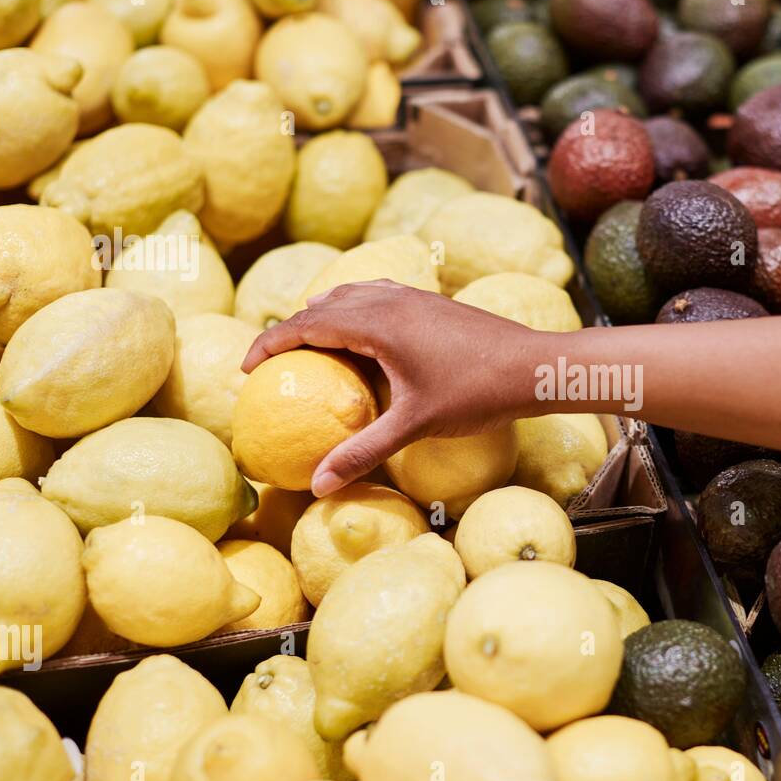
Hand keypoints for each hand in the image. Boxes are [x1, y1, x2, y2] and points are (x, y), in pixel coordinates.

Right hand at [241, 280, 547, 496]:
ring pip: (352, 295)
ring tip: (311, 348)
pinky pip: (378, 297)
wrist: (534, 364)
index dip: (269, 343)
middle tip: (273, 364)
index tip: (247, 370)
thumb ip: (363, 452)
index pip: (305, 324)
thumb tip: (318, 485)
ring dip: (324, 316)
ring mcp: (412, 297)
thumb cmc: (477, 393)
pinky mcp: (431, 303)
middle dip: (292, 329)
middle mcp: (389, 300)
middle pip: (322, 305)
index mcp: (376, 322)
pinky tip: (365, 342)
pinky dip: (355, 313)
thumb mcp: (415, 425)